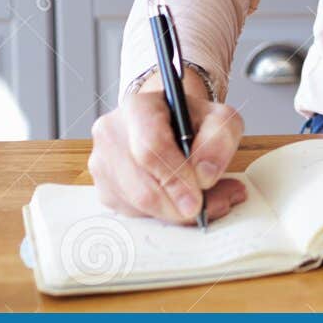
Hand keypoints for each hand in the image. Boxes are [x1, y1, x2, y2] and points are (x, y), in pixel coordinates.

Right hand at [88, 69, 247, 224]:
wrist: (168, 121)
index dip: (175, 179)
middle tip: (206, 208)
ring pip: (138, 205)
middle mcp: (111, 134)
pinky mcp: (104, 189)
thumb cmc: (192, 120)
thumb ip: (220, 141)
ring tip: (203, 201)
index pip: (151, 148)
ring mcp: (103, 163)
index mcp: (139, 108)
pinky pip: (134, 213)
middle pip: (142, 187)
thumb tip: (204, 176)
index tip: (197, 202)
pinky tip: (178, 199)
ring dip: (173, 212)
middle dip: (177, 205)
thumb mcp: (219, 118)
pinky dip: (162, 214)